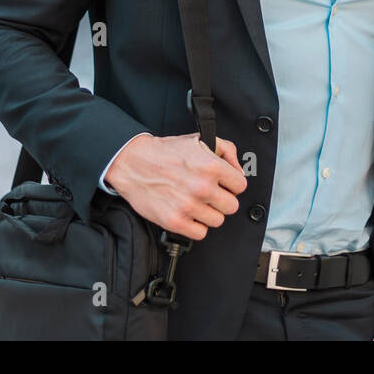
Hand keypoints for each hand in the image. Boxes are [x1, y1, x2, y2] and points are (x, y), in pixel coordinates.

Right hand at [104, 132, 247, 238]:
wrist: (133, 163)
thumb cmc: (164, 152)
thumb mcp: (199, 140)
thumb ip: (226, 150)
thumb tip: (238, 169)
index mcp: (210, 166)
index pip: (240, 186)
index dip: (232, 184)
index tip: (223, 185)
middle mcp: (202, 187)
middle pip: (231, 206)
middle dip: (221, 200)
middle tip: (209, 194)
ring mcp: (188, 206)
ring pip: (217, 221)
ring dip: (208, 213)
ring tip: (196, 203)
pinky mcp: (175, 221)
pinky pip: (200, 233)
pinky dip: (195, 226)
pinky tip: (188, 213)